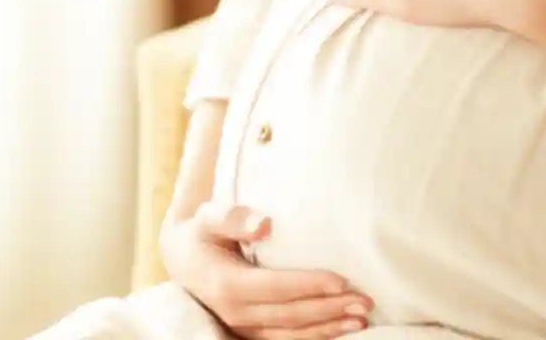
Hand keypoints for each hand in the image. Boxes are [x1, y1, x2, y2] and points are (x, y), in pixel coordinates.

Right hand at [161, 203, 372, 338]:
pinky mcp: (249, 333)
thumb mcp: (207, 218)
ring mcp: (241, 327)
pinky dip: (314, 338)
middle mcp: (234, 312)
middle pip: (290, 315)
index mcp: (226, 284)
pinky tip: (340, 330)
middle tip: (364, 302)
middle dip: (329, 309)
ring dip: (328, 328)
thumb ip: (233, 218)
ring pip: (291, 335)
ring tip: (361, 320)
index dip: (309, 285)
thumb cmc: (200, 233)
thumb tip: (265, 223)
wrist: (181, 258)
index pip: (276, 287)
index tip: (342, 281)